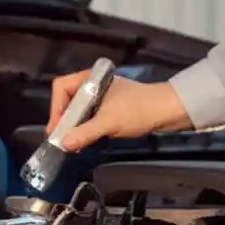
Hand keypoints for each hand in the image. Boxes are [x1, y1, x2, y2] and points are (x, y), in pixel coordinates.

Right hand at [46, 71, 191, 152]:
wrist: (168, 111)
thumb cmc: (138, 110)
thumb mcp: (109, 122)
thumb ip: (85, 132)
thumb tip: (63, 144)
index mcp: (90, 79)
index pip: (61, 88)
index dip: (55, 108)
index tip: (57, 129)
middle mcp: (93, 85)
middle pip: (67, 99)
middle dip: (63, 118)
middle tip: (61, 139)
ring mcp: (101, 96)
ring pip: (78, 108)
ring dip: (73, 124)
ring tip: (71, 141)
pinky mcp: (109, 107)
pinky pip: (89, 115)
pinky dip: (84, 126)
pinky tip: (84, 138)